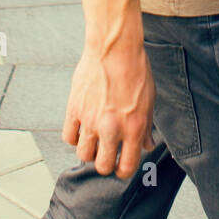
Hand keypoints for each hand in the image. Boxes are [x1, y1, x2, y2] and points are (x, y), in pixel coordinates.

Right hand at [62, 40, 156, 178]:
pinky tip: (82, 128)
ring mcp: (91, 120)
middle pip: (102, 166)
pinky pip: (69, 137)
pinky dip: (74, 137)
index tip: (121, 166)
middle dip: (105, 164)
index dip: (123, 170)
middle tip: (106, 153)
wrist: (115, 48)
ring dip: (89, 150)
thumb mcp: (149, 99)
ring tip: (94, 139)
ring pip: (83, 155)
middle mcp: (111, 128)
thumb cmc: (136, 70)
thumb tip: (146, 145)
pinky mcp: (74, 110)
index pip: (126, 166)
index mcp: (133, 127)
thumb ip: (146, 126)